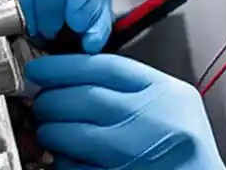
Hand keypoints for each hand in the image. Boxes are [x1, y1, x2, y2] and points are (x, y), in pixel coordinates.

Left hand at [27, 54, 224, 169]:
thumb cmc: (186, 146)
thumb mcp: (172, 102)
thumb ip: (131, 87)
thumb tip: (73, 78)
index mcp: (165, 93)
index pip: (103, 68)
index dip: (63, 66)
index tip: (39, 70)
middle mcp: (152, 121)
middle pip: (85, 99)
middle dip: (50, 100)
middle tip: (40, 103)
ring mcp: (137, 154)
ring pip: (74, 135)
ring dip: (50, 132)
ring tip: (47, 130)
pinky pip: (77, 169)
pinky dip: (61, 162)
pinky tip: (61, 157)